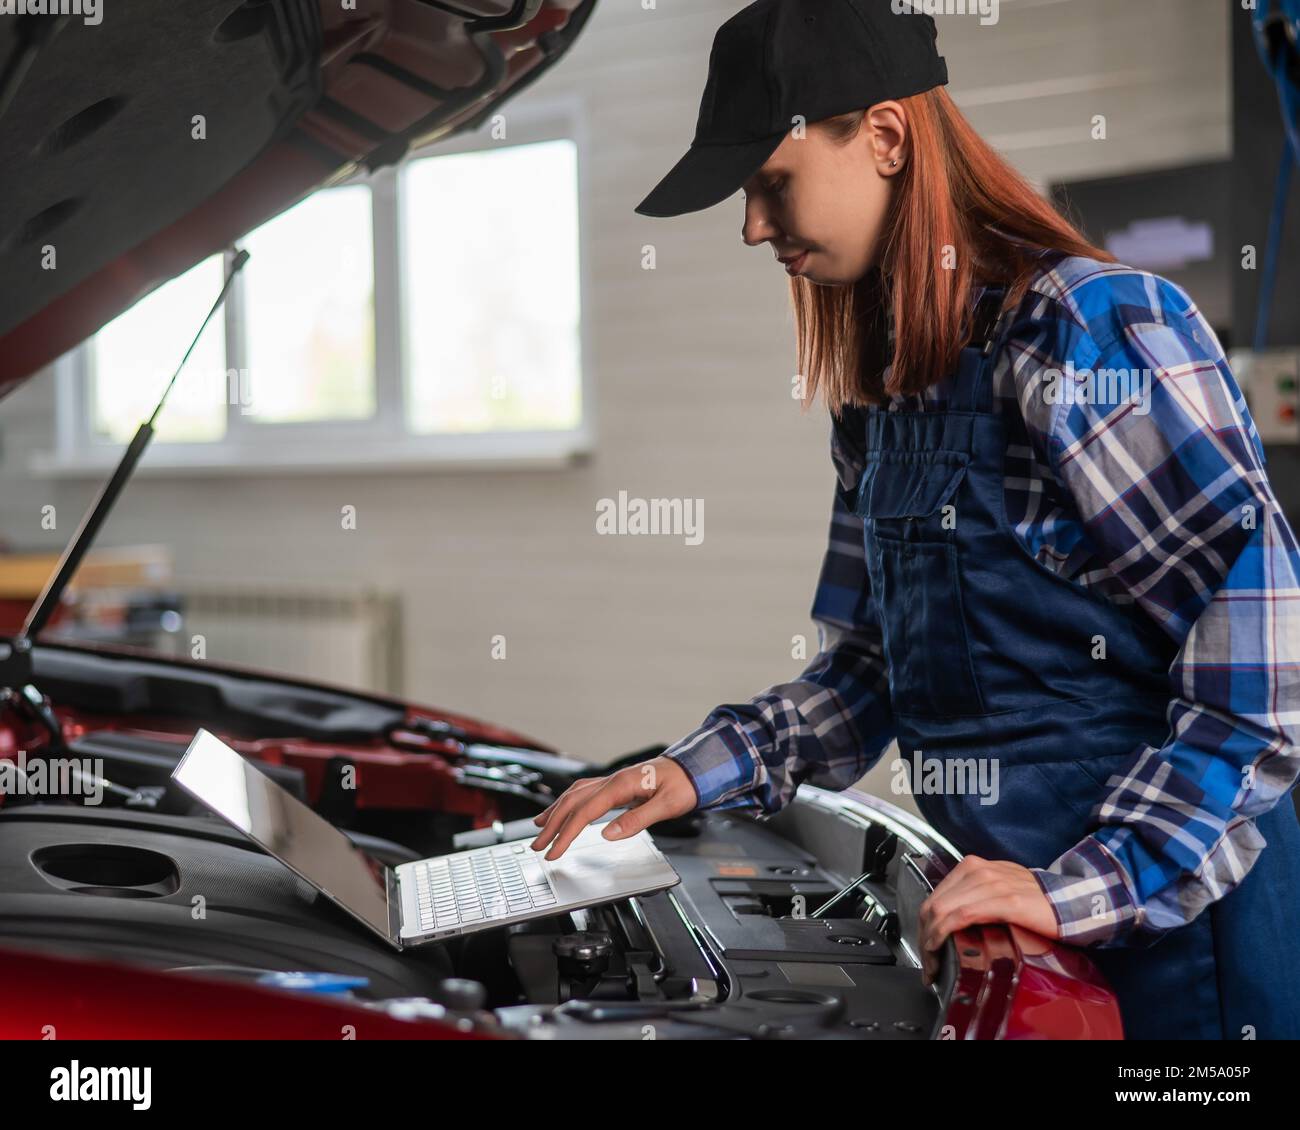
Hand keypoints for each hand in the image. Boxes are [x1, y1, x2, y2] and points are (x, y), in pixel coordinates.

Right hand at [530, 756, 696, 860]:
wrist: (695, 768)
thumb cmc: (684, 785)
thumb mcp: (667, 806)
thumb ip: (637, 820)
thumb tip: (609, 834)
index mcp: (622, 785)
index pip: (585, 812)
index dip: (566, 833)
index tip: (554, 851)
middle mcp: (613, 780)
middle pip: (573, 802)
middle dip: (553, 825)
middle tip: (538, 845)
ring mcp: (613, 781)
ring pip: (575, 795)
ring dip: (556, 812)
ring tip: (539, 827)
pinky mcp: (617, 785)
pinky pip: (585, 792)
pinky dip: (569, 803)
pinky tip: (564, 809)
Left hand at [917, 856, 1059, 986]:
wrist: (1072, 901)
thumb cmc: (1036, 901)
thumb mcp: (997, 890)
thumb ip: (972, 897)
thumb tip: (947, 919)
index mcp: (973, 867)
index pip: (935, 896)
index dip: (923, 924)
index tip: (924, 948)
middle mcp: (978, 870)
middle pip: (933, 904)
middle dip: (923, 936)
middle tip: (927, 963)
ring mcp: (991, 883)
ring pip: (942, 910)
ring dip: (930, 941)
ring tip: (933, 964)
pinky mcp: (1005, 900)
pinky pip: (962, 915)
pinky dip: (945, 933)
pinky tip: (942, 948)